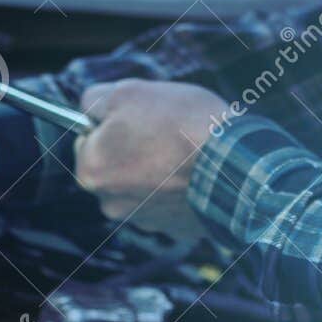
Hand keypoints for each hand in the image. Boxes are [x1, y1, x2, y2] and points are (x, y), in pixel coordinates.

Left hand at [73, 79, 224, 239]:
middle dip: (131, 148)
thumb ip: (94, 100)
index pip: (86, 138)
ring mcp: (145, 221)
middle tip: (161, 130)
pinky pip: (169, 201)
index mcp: (91, 172)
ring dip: (156, 168)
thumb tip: (88, 109)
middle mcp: (111, 205)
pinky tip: (195, 171)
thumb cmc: (181, 124)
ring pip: (141, 184)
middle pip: (113, 165)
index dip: (110, 122)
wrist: (236, 164)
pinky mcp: (176, 229)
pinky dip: (178, 187)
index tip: (135, 116)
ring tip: (183, 150)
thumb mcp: (128, 91)